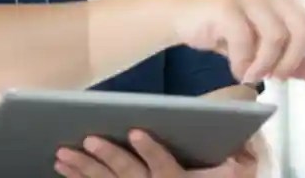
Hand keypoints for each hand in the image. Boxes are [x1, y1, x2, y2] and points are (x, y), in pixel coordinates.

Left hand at [55, 131, 258, 176]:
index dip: (152, 151)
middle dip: (109, 159)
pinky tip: (64, 168)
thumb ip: (238, 165)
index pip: (165, 169)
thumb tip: (241, 156)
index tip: (136, 132)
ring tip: (63, 154)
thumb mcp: (236, 176)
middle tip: (89, 139)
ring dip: (84, 171)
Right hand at [171, 0, 304, 84]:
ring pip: (275, 36)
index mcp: (285, 3)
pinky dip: (243, 62)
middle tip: (276, 77)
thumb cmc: (228, 33)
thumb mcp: (268, 53)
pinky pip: (245, 40)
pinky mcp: (227, 6)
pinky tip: (237, 69)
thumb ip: (301, 64)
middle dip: (293, 60)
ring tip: (252, 73)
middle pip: (302, 28)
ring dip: (265, 64)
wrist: (184, 18)